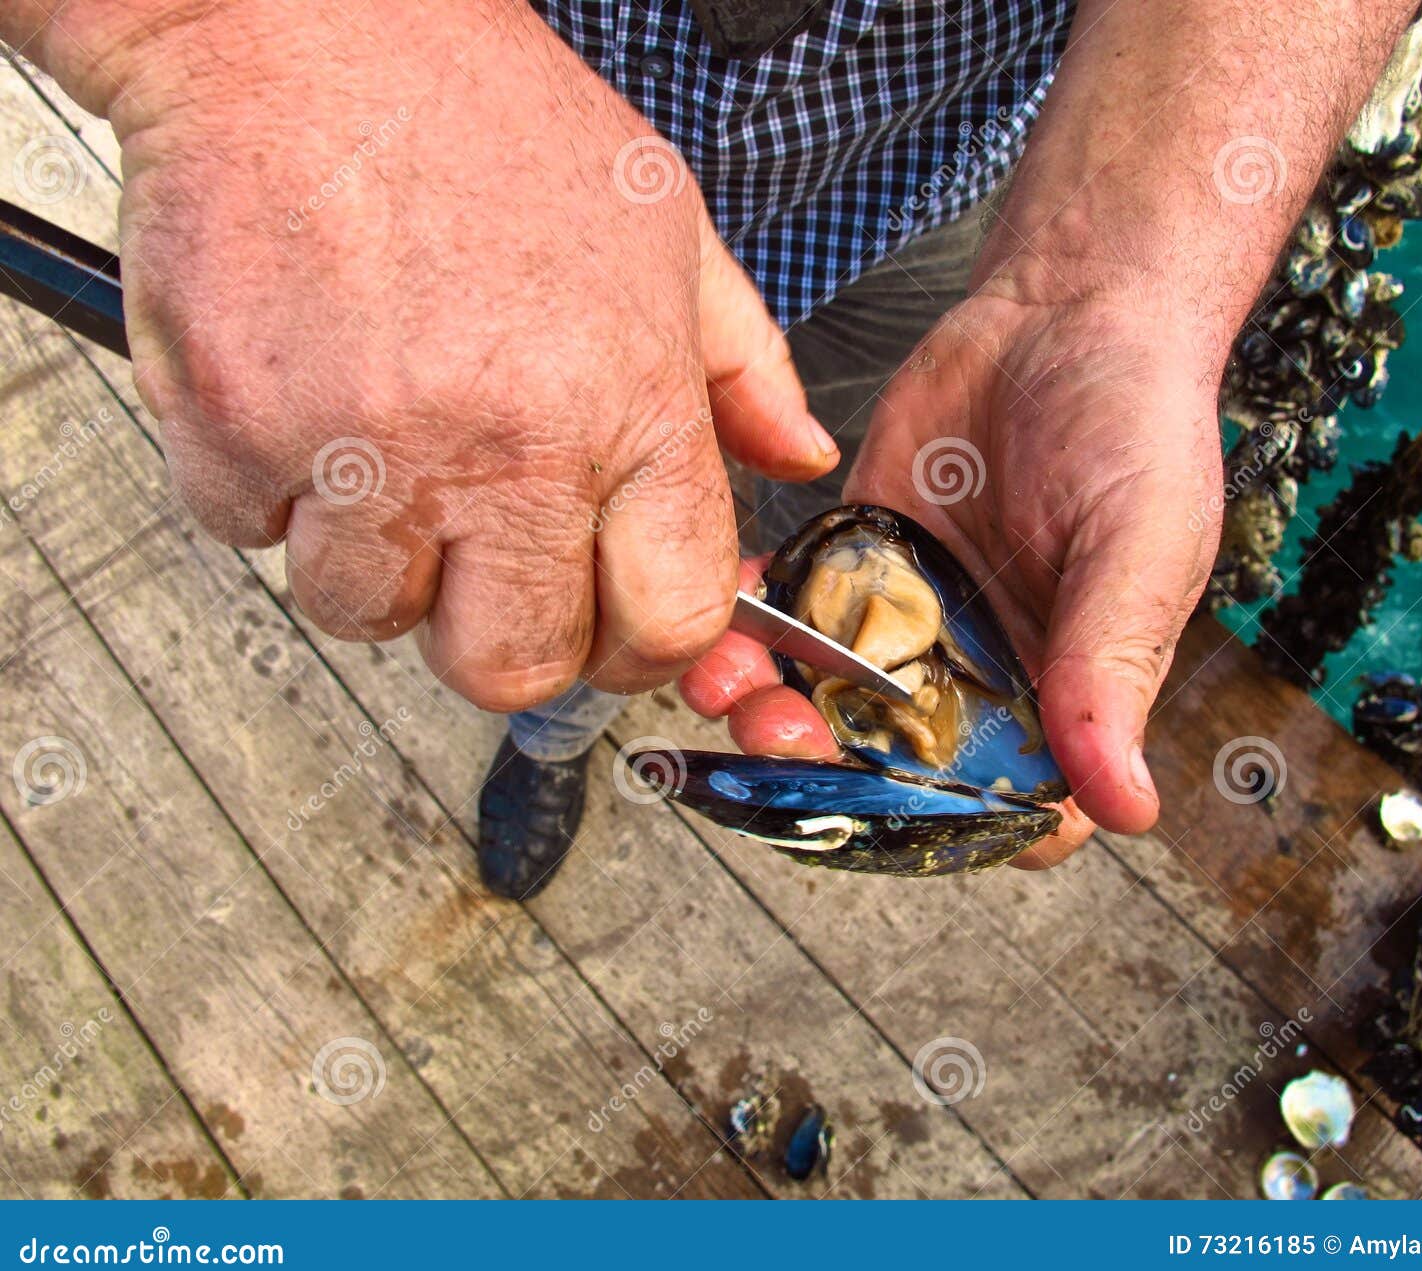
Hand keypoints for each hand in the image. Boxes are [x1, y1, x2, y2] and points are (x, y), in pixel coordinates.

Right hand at [40, 0, 835, 709]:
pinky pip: (249, 538)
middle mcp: (504, 444)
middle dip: (501, 636)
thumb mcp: (666, 225)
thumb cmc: (480, 114)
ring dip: (373, 562)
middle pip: (512, 666)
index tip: (607, 622)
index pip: (665, 620)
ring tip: (383, 455)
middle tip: (484, 565)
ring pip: (368, 619)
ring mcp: (365, 446)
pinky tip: (304, 402)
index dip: (637, 644)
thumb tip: (795, 457)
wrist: (297, 24)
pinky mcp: (236, 427)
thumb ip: (743, 366)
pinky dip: (269, 491)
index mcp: (628, 403)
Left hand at [680, 290, 1222, 866]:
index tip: (887, 813)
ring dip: (769, 703)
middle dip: (823, 768)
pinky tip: (727, 613)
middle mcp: (982, 672)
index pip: (1013, 809)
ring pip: (828, 699)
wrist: (1065, 307)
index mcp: (1063, 692)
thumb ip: (1113, 667)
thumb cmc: (1135, 422)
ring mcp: (912, 619)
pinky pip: (796, 613)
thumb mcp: (1139, 546)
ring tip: (727, 679)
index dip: (953, 833)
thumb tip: (1129, 807)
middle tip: (778, 736)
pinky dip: (752, 622)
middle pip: (892, 766)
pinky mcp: (858, 559)